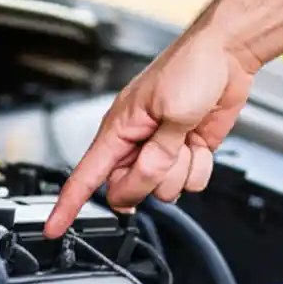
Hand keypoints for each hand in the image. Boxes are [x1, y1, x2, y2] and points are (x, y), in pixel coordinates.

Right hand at [44, 24, 259, 237]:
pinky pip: (190, 181)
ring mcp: (163, 150)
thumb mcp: (171, 113)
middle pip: (129, 189)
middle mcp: (137, 143)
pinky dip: (201, 167)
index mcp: (119, 129)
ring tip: (188, 138)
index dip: (68, 205)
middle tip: (168, 149)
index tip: (54, 228)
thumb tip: (143, 182)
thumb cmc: (191, 66)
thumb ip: (157, 154)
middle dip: (152, 178)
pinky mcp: (186, 152)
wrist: (227, 54)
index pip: (85, 175)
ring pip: (164, 190)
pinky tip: (201, 142)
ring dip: (182, 170)